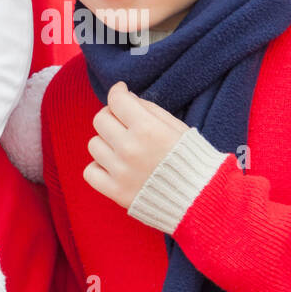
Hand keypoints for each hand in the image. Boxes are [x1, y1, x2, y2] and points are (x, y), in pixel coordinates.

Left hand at [83, 81, 190, 209]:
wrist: (200, 199)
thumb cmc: (192, 159)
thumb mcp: (177, 127)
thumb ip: (149, 109)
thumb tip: (126, 97)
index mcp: (147, 129)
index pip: (117, 101)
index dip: (118, 92)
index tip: (121, 92)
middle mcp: (130, 148)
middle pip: (100, 120)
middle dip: (111, 116)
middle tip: (122, 121)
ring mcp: (121, 171)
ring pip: (94, 144)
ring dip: (106, 142)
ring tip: (122, 148)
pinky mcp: (116, 192)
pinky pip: (90, 172)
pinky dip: (99, 167)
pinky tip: (114, 166)